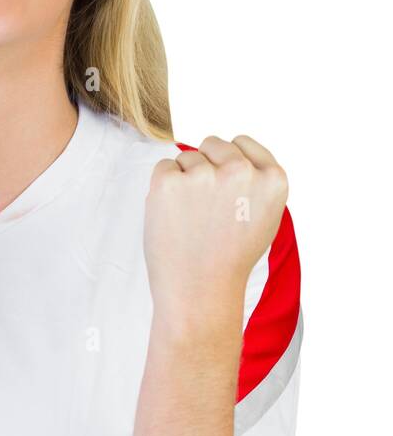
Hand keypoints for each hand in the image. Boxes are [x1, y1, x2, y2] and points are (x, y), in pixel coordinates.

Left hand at [144, 134, 288, 333]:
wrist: (199, 292)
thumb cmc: (229, 258)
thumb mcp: (264, 218)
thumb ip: (257, 181)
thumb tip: (234, 149)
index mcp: (272, 178)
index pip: (242, 143)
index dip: (229, 164)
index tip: (225, 191)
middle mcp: (241, 171)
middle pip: (213, 144)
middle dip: (206, 168)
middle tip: (206, 210)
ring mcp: (204, 174)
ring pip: (187, 157)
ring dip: (184, 181)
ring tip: (192, 219)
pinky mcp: (169, 182)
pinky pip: (163, 167)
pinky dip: (163, 188)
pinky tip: (174, 217)